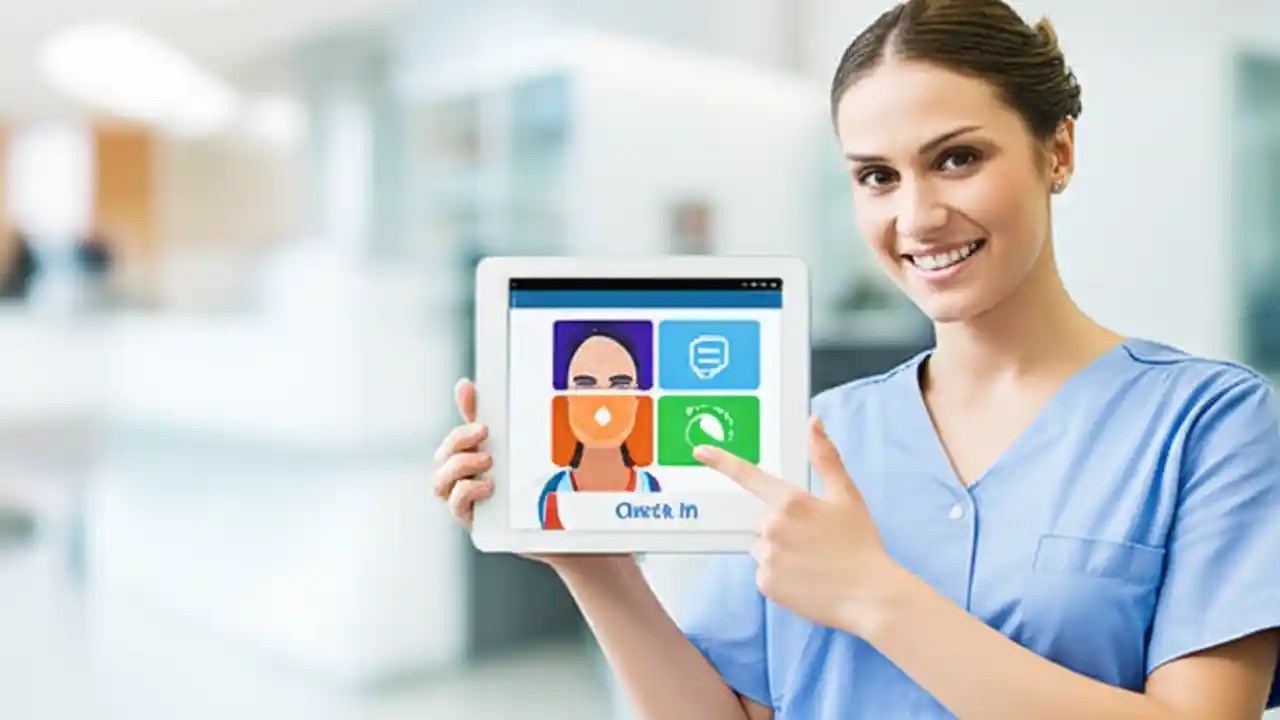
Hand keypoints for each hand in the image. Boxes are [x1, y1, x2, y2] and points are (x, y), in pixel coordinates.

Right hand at [431, 378, 630, 573]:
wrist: (562, 527)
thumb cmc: (539, 486)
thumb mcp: (524, 451)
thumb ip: (499, 421)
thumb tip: (475, 386)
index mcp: (475, 460)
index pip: (454, 439)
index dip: (460, 421)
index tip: (477, 410)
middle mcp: (464, 480)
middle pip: (441, 458)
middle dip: (457, 441)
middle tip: (484, 434)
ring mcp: (466, 502)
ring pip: (438, 482)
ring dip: (458, 466)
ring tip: (487, 460)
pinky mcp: (475, 521)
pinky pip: (455, 504)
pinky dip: (466, 491)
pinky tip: (488, 485)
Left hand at [693, 417, 901, 633]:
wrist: (870, 595)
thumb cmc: (860, 545)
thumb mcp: (846, 496)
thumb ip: (826, 458)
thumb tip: (814, 423)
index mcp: (791, 501)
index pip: (749, 476)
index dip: (722, 461)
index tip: (700, 451)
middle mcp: (773, 527)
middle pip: (762, 520)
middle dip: (781, 526)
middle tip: (813, 539)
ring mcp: (767, 557)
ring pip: (762, 547)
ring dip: (778, 551)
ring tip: (811, 561)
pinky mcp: (766, 584)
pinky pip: (764, 572)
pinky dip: (780, 574)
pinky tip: (805, 578)